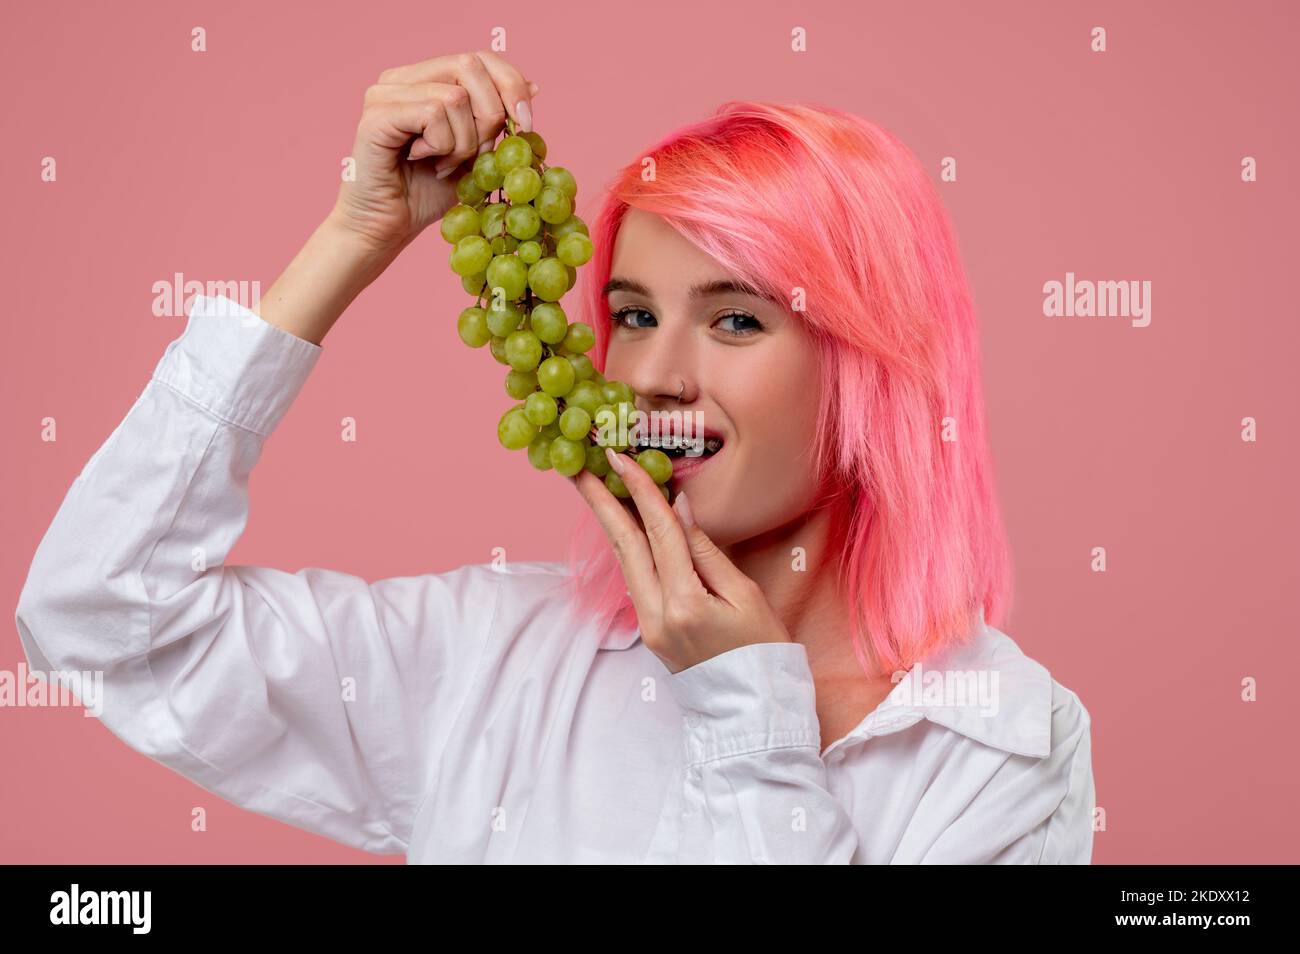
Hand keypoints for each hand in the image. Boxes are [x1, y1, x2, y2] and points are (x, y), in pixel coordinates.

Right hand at [329, 50, 538, 254]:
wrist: (387, 227)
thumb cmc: (428, 193)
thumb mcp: (477, 155)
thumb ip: (499, 120)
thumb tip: (534, 86)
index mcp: (426, 79)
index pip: (481, 58)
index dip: (511, 85)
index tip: (526, 125)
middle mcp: (402, 77)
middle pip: (470, 65)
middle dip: (490, 116)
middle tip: (478, 154)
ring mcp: (385, 92)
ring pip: (455, 97)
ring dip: (463, 143)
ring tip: (443, 165)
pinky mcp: (376, 114)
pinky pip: (432, 114)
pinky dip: (441, 145)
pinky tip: (421, 161)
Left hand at [572, 448, 792, 673]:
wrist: (755, 710)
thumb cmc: (763, 652)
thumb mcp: (746, 596)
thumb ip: (708, 552)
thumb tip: (679, 508)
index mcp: (685, 604)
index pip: (658, 533)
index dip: (639, 490)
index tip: (618, 457)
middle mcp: (656, 615)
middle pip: (624, 545)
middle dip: (599, 502)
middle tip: (576, 466)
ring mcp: (648, 627)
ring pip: (624, 562)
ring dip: (608, 521)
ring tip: (591, 486)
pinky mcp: (650, 632)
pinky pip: (635, 579)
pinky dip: (626, 546)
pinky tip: (621, 525)